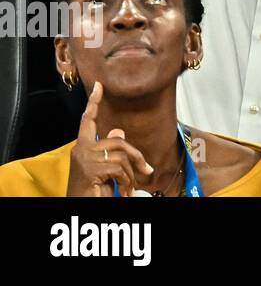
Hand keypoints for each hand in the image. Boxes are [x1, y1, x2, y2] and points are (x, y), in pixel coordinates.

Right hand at [66, 82, 153, 196]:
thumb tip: (118, 131)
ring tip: (129, 188)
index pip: (87, 121)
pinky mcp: (92, 168)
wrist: (80, 205)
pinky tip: (124, 191)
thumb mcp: (103, 168)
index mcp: (82, 147)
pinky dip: (127, 181)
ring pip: (122, 155)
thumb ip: (110, 150)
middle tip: (147, 171)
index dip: (93, 103)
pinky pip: (120, 168)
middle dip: (136, 156)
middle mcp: (81, 150)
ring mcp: (85, 159)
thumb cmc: (92, 190)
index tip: (100, 86)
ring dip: (131, 174)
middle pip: (117, 141)